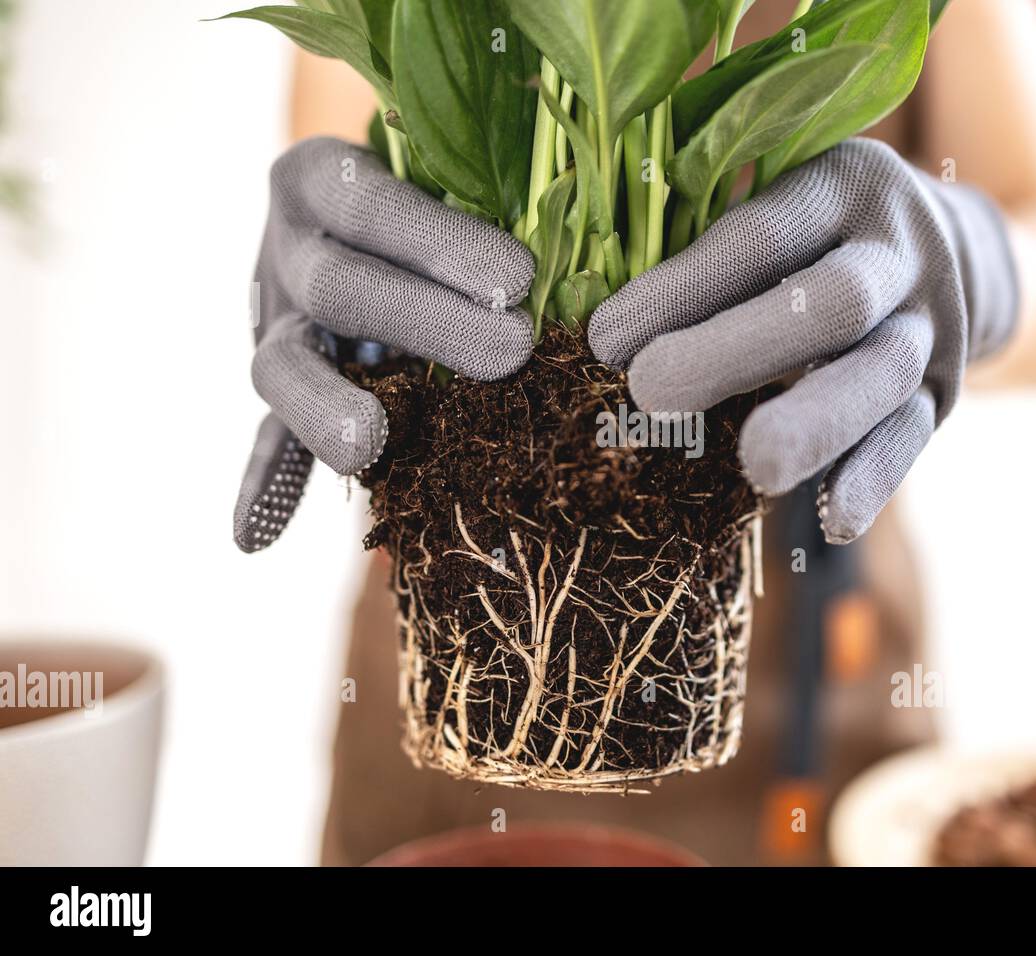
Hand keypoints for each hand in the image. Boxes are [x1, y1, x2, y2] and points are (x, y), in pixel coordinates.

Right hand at [233, 137, 535, 552]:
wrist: (362, 213)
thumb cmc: (435, 185)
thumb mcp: (449, 166)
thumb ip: (483, 188)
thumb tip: (549, 225)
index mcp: (319, 179)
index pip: (369, 203)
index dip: (440, 243)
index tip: (518, 278)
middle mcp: (288, 250)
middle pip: (335, 289)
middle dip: (424, 324)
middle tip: (512, 352)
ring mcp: (278, 323)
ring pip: (283, 367)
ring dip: (328, 408)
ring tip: (365, 443)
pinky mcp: (286, 383)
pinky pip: (267, 436)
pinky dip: (265, 483)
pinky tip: (253, 536)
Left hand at [589, 138, 1018, 543]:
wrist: (955, 248)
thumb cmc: (818, 231)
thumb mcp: (780, 205)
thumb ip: (713, 249)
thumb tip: (607, 332)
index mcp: (843, 185)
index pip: (761, 236)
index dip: (683, 286)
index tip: (606, 340)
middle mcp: (899, 249)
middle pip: (833, 300)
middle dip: (739, 348)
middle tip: (650, 391)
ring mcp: (932, 323)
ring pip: (881, 373)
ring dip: (817, 423)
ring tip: (757, 467)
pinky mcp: (946, 389)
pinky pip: (913, 435)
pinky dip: (873, 477)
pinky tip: (833, 517)